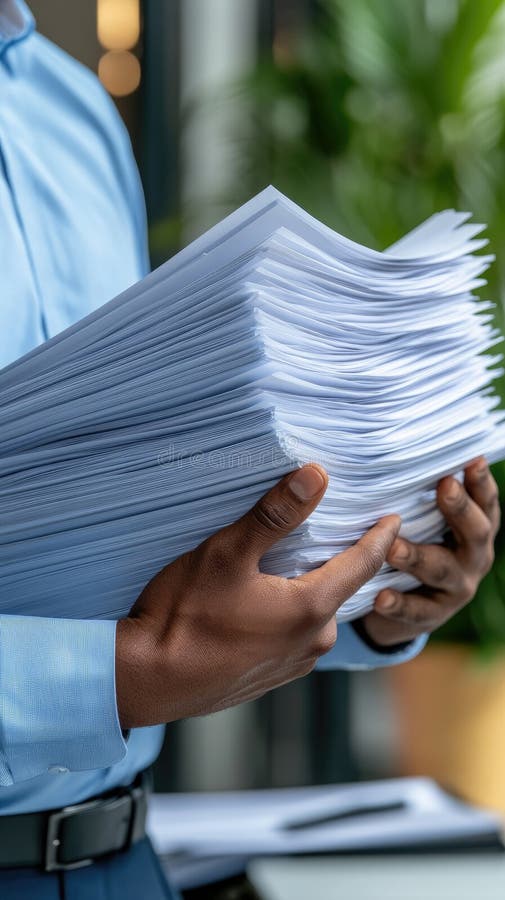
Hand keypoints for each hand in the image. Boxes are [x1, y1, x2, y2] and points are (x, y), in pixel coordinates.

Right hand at [116, 465, 399, 728]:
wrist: (147, 682)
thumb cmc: (184, 615)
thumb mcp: (228, 553)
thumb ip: (275, 515)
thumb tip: (317, 475)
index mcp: (310, 609)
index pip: (362, 565)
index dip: (380, 538)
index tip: (395, 519)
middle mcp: (311, 642)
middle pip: (340, 591)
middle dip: (345, 562)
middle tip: (345, 534)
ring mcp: (292, 665)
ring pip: (317, 616)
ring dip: (314, 590)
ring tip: (301, 565)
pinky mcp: (271, 678)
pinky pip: (297, 637)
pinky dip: (294, 614)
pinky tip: (270, 603)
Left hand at [361, 458, 499, 646]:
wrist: (398, 609)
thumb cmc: (410, 544)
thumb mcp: (420, 519)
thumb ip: (416, 494)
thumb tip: (391, 447)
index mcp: (474, 529)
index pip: (485, 502)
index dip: (481, 483)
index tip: (471, 460)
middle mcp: (473, 557)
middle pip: (475, 532)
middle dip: (459, 509)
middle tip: (445, 486)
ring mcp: (456, 588)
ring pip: (442, 571)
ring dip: (417, 557)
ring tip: (392, 548)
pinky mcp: (431, 616)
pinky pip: (417, 611)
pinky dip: (398, 603)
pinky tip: (379, 595)